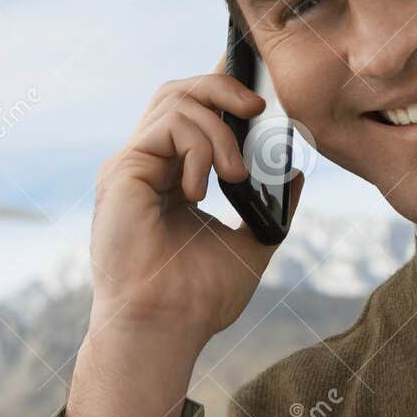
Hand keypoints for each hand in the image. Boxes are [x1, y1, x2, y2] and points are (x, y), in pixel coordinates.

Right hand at [87, 57, 303, 354]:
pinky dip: (199, 146)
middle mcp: (148, 165)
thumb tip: (293, 171)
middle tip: (260, 108)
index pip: (193, 112)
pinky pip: (169, 127)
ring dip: (219, 128)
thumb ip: (270, 204)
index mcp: (171, 176)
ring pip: (176, 100)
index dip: (223, 92)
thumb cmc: (198, 298)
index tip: (263, 95)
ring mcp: (132, 166)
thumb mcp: (251, 241)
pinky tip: (204, 188)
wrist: (166, 328)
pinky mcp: (123, 171)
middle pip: (179, 91)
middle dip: (223, 88)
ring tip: (236, 174)